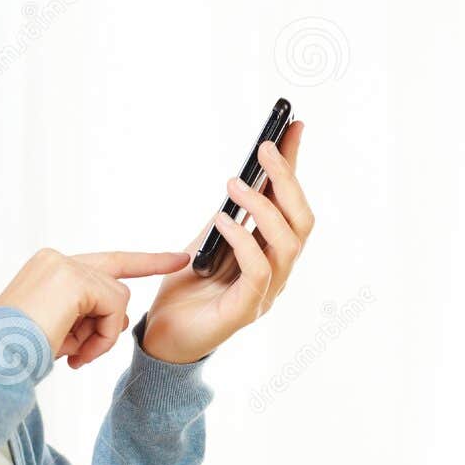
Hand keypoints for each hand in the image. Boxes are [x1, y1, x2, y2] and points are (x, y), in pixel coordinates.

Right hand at [0, 248, 190, 368]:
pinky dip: (102, 337)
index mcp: (49, 267)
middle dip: (131, 293)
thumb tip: (123, 318)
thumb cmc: (17, 352)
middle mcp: (57, 259)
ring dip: (102, 335)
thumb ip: (89, 317)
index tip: (177, 259)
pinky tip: (76, 353)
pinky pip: (113, 309)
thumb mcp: (59, 331)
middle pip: (115, 278)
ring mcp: (65, 265)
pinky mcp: (74, 280)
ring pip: (116, 298)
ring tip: (73, 356)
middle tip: (125, 313)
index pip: (106, 261)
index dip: (144, 262)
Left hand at [141, 120, 313, 363]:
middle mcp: (278, 271)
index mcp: (271, 252)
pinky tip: (223, 220)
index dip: (294, 167)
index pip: (292, 204)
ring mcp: (267, 293)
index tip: (291, 127)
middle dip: (287, 179)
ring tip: (235, 185)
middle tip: (263, 148)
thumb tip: (243, 175)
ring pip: (288, 243)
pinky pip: (259, 270)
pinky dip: (244, 239)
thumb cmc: (187, 290)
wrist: (162, 337)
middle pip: (302, 221)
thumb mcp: (208, 238)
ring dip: (264, 207)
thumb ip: (229, 213)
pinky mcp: (246, 311)